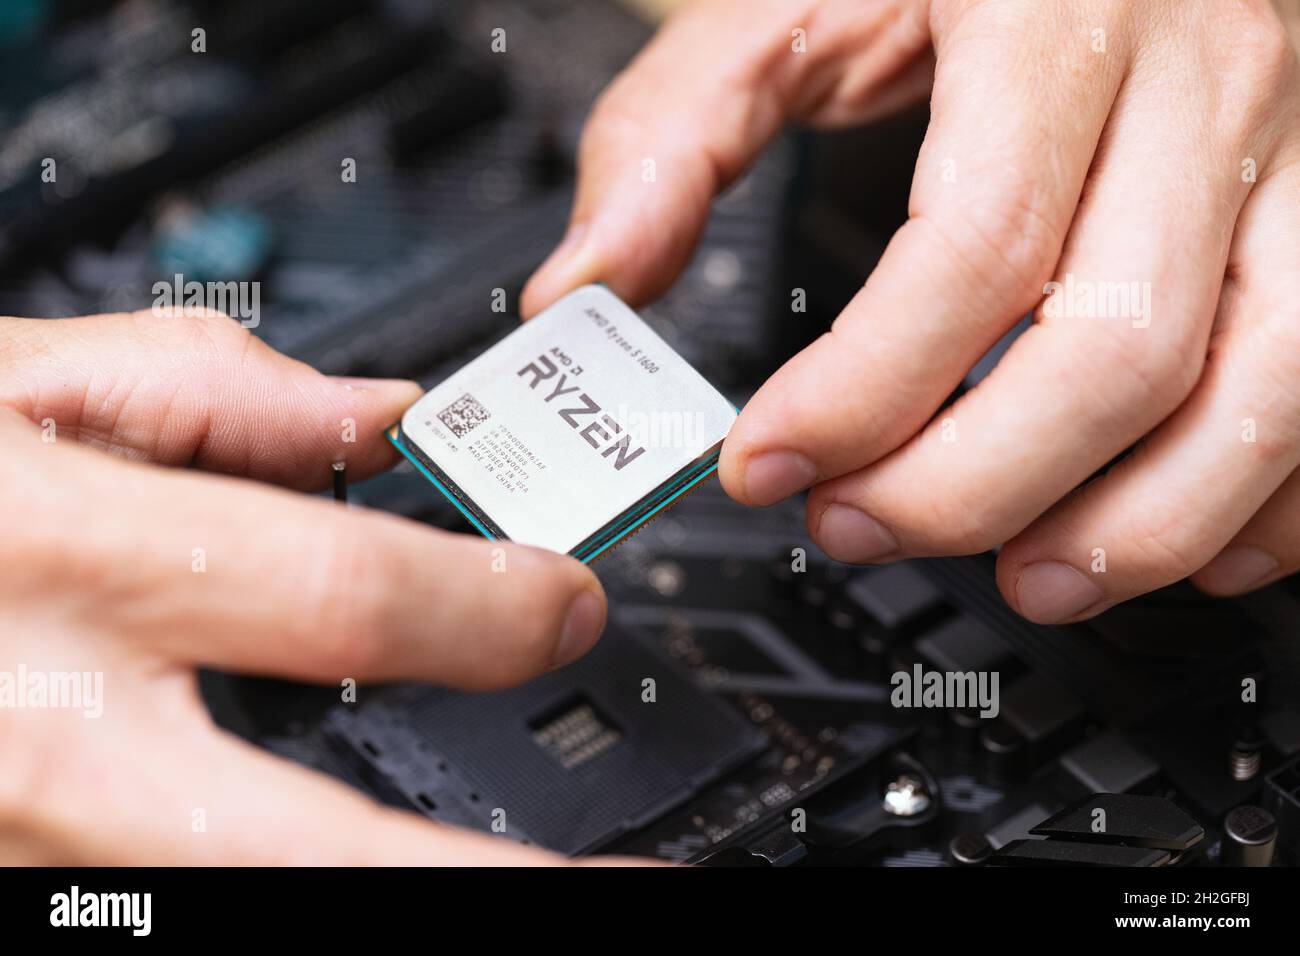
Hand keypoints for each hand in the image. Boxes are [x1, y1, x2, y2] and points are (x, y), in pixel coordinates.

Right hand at [0, 309, 607, 863]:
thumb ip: (215, 390)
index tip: (566, 606)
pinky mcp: (23, 880)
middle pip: (326, 842)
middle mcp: (60, 728)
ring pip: (264, 900)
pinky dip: (303, 882)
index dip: (486, 608)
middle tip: (632, 877)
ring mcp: (33, 833)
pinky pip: (191, 888)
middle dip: (494, 874)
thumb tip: (375, 415)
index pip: (344, 593)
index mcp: (78, 558)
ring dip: (420, 901)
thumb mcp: (13, 384)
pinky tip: (380, 858)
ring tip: (533, 886)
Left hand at [521, 0, 1299, 623]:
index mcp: (1052, 19)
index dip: (862, 394)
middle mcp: (1200, 82)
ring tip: (1026, 578)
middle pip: (1115, 349)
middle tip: (860, 527)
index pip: (972, 254)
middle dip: (974, 485)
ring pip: (1258, 388)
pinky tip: (1181, 537)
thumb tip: (588, 281)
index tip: (769, 464)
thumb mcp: (791, 2)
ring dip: (1137, 524)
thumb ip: (675, 136)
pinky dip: (1271, 497)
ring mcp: (1288, 155)